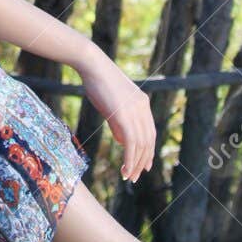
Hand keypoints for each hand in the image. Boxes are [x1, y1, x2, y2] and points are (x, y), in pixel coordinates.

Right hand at [75, 47, 155, 182]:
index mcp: (143, 103)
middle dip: (142, 162)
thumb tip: (122, 141)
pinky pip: (131, 143)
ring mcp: (135, 111)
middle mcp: (143, 108)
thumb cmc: (97, 82)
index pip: (150, 133)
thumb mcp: (112, 104)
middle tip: (135, 177)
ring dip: (135, 164)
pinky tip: (125, 169)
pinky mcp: (124, 115)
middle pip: (148, 141)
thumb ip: (119, 122)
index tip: (144, 166)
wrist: (92, 65)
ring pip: (141, 145)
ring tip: (129, 177)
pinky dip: (130, 159)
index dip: (148, 151)